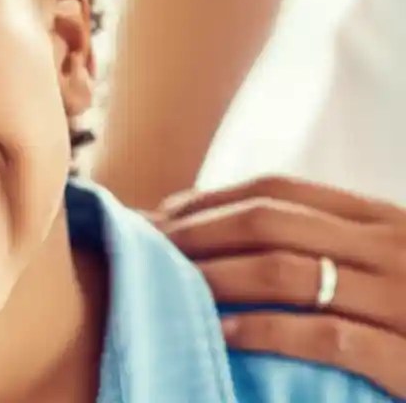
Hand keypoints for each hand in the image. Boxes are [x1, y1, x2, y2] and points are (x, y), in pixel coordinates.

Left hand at [154, 175, 405, 398]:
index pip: (279, 190)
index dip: (211, 200)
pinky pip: (325, 335)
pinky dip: (265, 331)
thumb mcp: (388, 263)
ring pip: (287, 273)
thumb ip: (330, 243)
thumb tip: (231, 230)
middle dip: (196, 234)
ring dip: (215, 277)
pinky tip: (223, 334)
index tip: (161, 216)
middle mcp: (394, 249)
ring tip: (169, 288)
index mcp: (385, 220)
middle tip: (145, 252)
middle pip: (270, 224)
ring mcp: (404, 301)